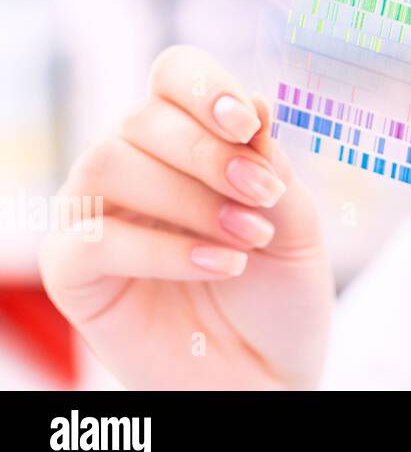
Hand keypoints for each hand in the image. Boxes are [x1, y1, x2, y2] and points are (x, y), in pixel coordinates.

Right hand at [40, 45, 333, 388]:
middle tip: (262, 196)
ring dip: (188, 197)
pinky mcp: (75, 273)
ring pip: (109, 163)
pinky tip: (222, 265)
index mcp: (189, 139)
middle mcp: (137, 166)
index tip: (248, 122)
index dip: (205, 87)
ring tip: (247, 238)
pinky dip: (164, 248)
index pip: (175, 75)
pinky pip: (94, 239)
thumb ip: (269, 163)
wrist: (267, 376)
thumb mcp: (295, 221)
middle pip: (143, 116)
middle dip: (210, 153)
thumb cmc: (278, 294)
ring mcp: (98, 216)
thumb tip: (254, 100)